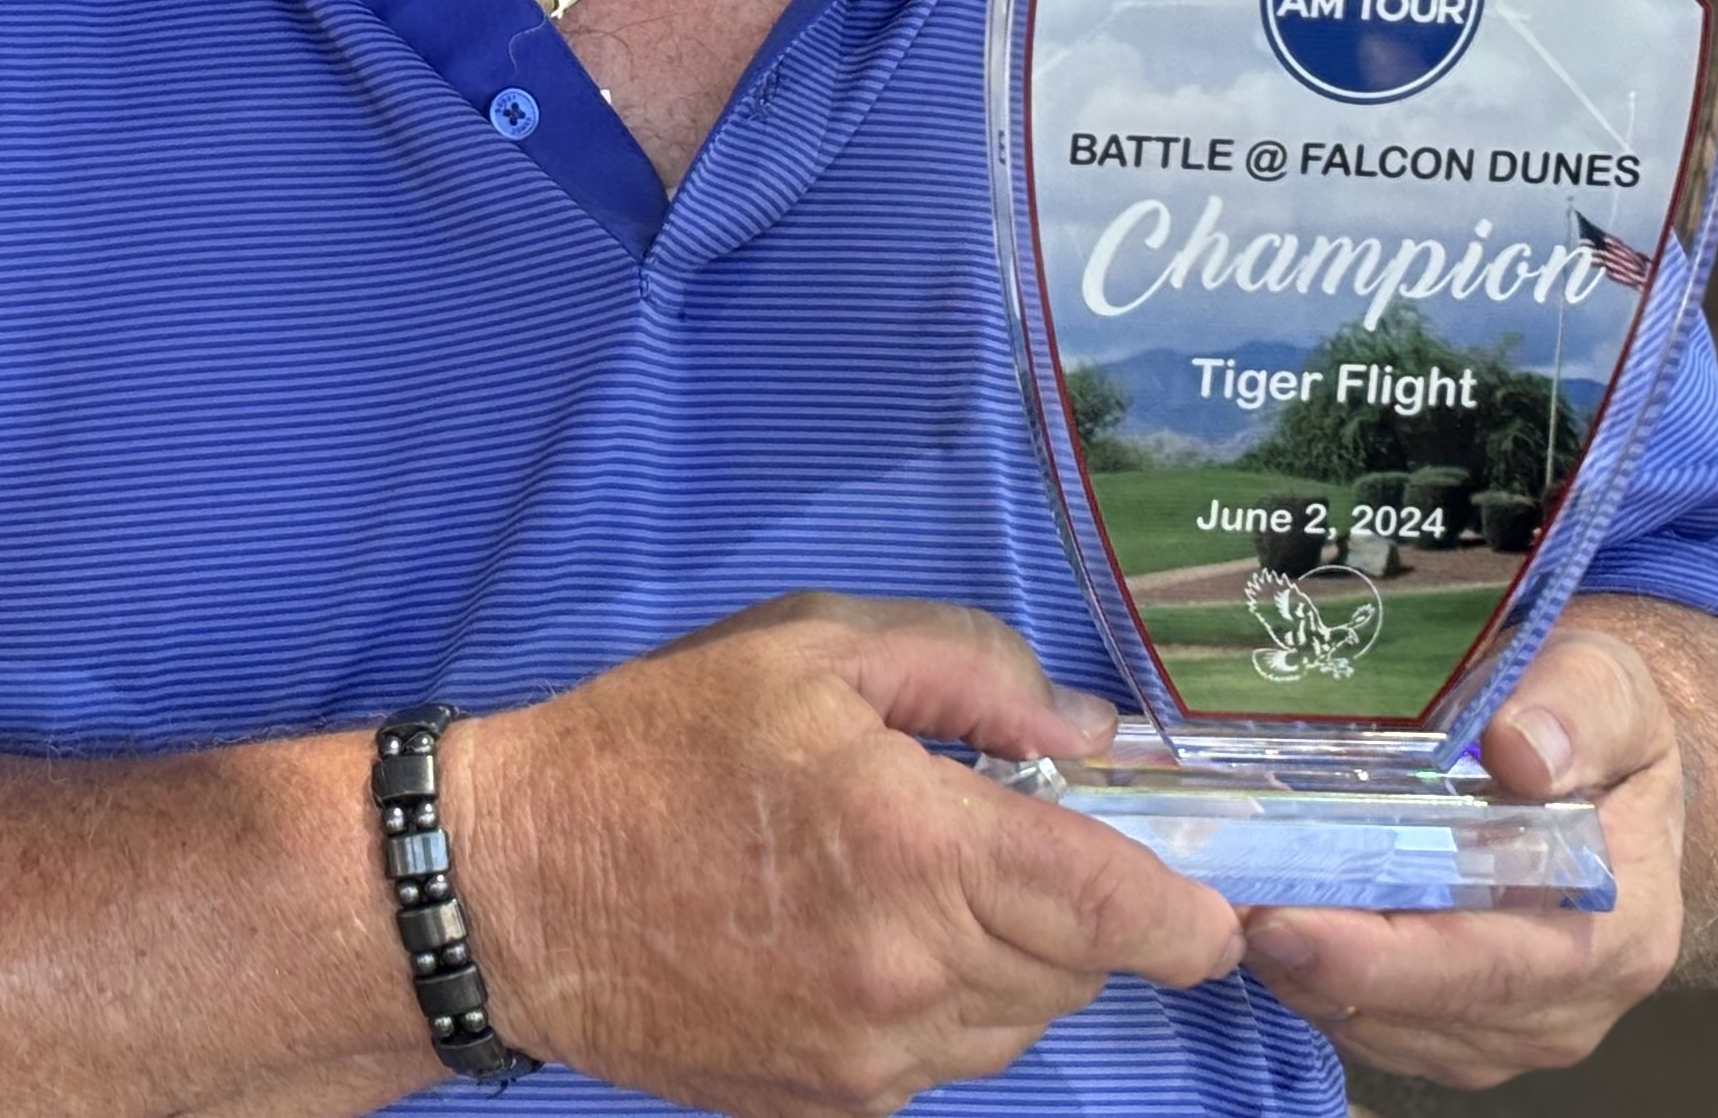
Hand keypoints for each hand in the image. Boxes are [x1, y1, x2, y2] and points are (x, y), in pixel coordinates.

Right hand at [450, 594, 1244, 1117]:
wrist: (512, 886)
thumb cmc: (656, 743)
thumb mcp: (810, 645)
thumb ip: (972, 671)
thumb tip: (1089, 733)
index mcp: (917, 846)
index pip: (1119, 912)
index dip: (1186, 914)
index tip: (1204, 900)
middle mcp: (912, 973)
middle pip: (1079, 970)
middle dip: (1078, 908)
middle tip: (1008, 834)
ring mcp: (873, 1057)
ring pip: (1019, 1024)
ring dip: (1012, 960)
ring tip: (917, 881)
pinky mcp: (833, 1103)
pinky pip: (944, 1062)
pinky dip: (941, 1005)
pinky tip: (863, 939)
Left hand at [1239, 623, 1685, 1086]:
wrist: (1606, 768)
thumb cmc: (1598, 726)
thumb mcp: (1608, 686)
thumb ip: (1576, 708)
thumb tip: (1521, 750)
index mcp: (1619, 929)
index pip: (1497, 967)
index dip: (1388, 957)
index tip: (1289, 923)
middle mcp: (1574, 1003)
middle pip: (1431, 1012)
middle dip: (1320, 970)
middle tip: (1224, 915)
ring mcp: (1518, 1028)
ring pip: (1394, 1032)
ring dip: (1308, 982)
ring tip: (1229, 911)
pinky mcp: (1468, 1031)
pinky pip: (1382, 1031)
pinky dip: (1319, 988)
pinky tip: (1270, 925)